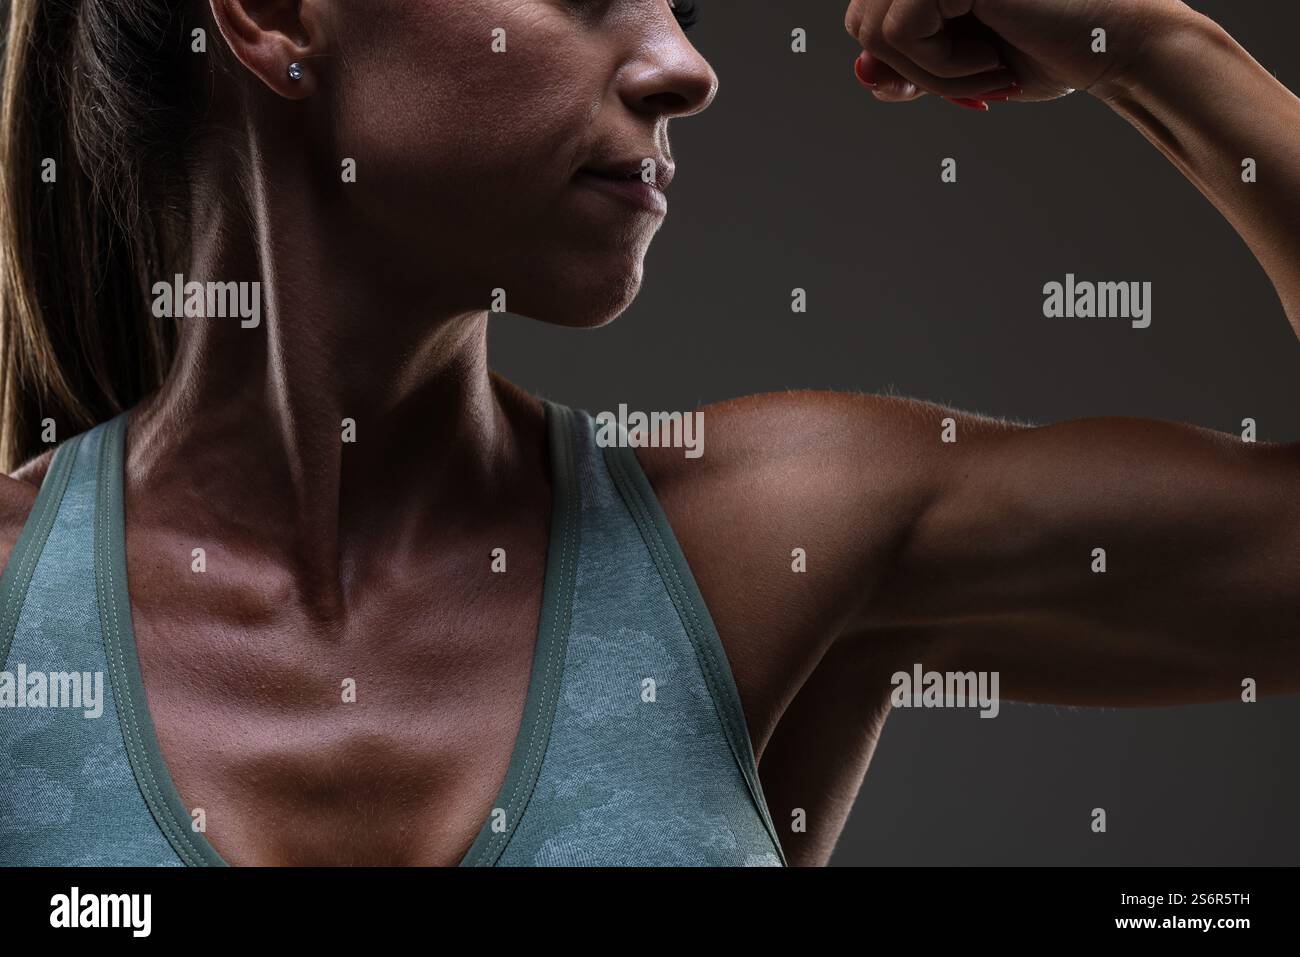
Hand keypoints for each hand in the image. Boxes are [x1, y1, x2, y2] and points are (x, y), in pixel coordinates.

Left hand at [844, 0, 1194, 106]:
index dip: (898, 65)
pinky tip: (992, 59)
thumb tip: (860, 69)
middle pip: (861, 24)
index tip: (959, 84)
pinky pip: (902, 35)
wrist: (1116, 44)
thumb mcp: (957, 69)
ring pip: (877, 34)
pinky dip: (943, 68)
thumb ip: (906, 67)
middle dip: (912, 73)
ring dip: (932, 76)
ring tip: (990, 71)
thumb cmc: (1050, 52)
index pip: (865, 19)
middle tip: (981, 82)